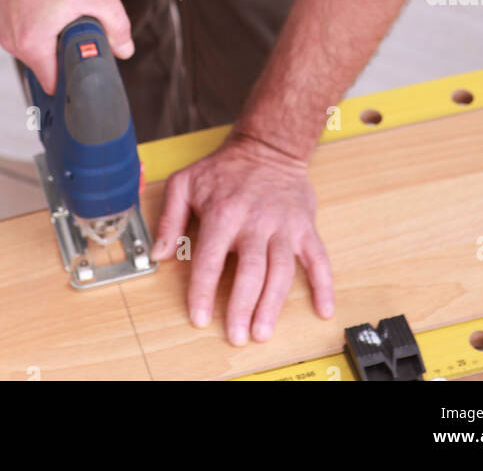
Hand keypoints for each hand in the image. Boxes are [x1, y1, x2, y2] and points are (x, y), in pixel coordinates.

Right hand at [0, 0, 133, 92]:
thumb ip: (117, 26)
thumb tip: (124, 49)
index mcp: (32, 42)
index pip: (55, 85)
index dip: (76, 80)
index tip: (90, 69)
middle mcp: (14, 40)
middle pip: (49, 66)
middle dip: (70, 51)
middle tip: (83, 26)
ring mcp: (8, 28)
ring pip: (42, 49)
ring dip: (58, 35)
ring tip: (67, 7)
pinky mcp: (7, 16)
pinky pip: (32, 32)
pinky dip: (47, 23)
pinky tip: (55, 0)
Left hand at [150, 131, 333, 344]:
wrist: (269, 146)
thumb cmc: (225, 168)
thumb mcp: (185, 183)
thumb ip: (169, 218)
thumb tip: (159, 253)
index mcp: (224, 213)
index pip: (210, 260)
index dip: (202, 292)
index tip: (199, 317)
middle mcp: (255, 221)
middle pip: (250, 271)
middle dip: (242, 307)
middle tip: (237, 335)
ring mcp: (283, 226)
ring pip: (281, 270)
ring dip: (273, 304)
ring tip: (263, 330)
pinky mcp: (304, 227)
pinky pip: (319, 258)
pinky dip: (323, 285)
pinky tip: (323, 309)